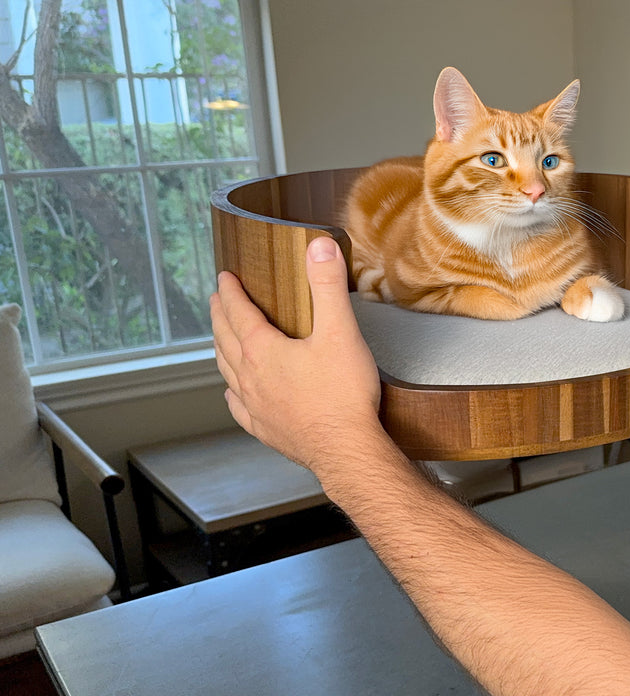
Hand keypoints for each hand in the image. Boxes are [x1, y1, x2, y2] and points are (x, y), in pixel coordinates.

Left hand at [211, 237, 385, 474]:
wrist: (346, 449)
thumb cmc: (343, 395)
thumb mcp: (340, 331)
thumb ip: (327, 285)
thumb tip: (318, 247)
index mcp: (262, 350)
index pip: (238, 312)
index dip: (230, 292)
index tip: (224, 278)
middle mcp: (250, 377)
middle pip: (224, 339)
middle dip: (220, 316)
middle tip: (217, 301)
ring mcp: (255, 405)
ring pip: (226, 371)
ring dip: (220, 349)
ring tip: (220, 338)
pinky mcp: (266, 429)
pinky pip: (239, 408)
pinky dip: (232, 394)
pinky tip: (234, 393)